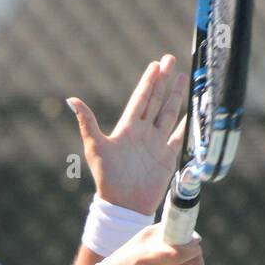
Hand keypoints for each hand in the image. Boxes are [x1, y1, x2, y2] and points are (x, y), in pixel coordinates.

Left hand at [67, 54, 188, 216]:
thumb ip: (87, 122)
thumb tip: (71, 100)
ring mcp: (156, 144)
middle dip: (164, 81)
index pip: (140, 98)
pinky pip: (180, 137)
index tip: (156, 64)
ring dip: (176, 96)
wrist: (124, 204)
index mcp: (127, 128)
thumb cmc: (107, 177)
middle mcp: (143, 132)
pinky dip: (187, 125)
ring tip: (183, 78)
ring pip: (169, 114)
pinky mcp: (168, 157)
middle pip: (156, 100)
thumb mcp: (95, 147)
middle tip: (171, 60)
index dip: (149, 81)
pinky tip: (193, 112)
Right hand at [104, 224, 204, 264]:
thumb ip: (162, 233)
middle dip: (197, 256)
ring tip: (182, 262)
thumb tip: (189, 233)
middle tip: (192, 251)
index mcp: (149, 259)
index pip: (183, 253)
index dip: (193, 246)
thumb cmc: (124, 261)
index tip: (193, 241)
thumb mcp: (138, 242)